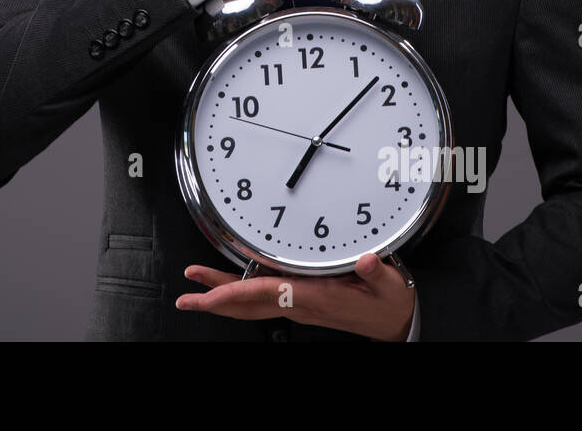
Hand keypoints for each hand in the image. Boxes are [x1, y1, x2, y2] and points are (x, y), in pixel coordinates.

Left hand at [175, 253, 414, 340]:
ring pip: (250, 303)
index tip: (207, 294)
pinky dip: (240, 292)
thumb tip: (367, 260)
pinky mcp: (301, 301)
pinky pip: (262, 298)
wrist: (395, 322)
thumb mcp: (388, 285)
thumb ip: (376, 272)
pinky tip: (228, 284)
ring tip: (196, 285)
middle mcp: (300, 304)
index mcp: (315, 297)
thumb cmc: (388, 302)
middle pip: (247, 305)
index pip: (265, 294)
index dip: (233, 293)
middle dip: (213, 301)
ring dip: (221, 295)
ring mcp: (298, 305)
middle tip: (185, 296)